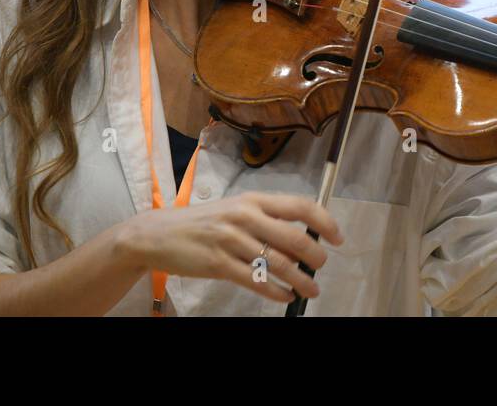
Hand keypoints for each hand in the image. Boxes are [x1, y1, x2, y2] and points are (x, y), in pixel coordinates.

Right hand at [123, 192, 343, 303]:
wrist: (158, 234)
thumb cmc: (204, 222)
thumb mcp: (237, 209)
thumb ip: (267, 219)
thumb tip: (304, 237)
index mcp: (254, 199)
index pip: (300, 206)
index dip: (324, 223)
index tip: (337, 238)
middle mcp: (245, 216)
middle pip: (294, 238)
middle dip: (315, 257)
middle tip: (321, 267)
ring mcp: (231, 240)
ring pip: (278, 264)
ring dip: (300, 280)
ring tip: (311, 290)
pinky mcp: (218, 264)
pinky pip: (256, 281)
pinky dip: (276, 291)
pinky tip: (285, 296)